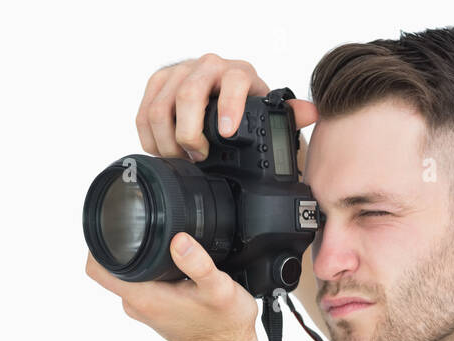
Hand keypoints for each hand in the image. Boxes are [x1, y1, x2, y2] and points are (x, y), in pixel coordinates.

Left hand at [86, 232, 258, 340]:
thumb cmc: (224, 326)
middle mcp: (137, 305)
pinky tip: (170, 264)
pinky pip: (140, 284)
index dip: (96, 244)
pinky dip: (149, 270)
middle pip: (109, 268)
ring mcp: (144, 309)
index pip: (97, 270)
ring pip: (127, 275)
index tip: (111, 225)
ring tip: (161, 244)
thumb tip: (180, 240)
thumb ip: (198, 264)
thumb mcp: (219, 289)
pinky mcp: (154, 310)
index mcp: (144, 298)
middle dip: (120, 244)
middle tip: (145, 227)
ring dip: (137, 257)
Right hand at [136, 53, 317, 161]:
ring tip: (181, 159)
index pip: (233, 80)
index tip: (226, 132)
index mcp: (238, 73)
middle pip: (188, 94)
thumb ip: (288, 114)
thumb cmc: (245, 107)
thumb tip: (309, 112)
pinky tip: (163, 151)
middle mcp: (207, 67)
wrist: (222, 97)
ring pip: (160, 106)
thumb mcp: (268, 112)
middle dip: (189, 133)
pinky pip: (144, 111)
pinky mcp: (158, 85)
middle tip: (198, 157)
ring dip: (167, 140)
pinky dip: (150, 137)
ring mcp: (179, 73)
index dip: (229, 105)